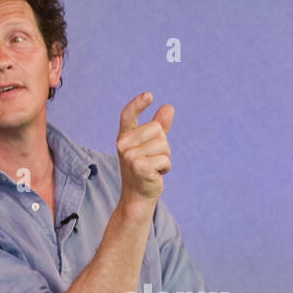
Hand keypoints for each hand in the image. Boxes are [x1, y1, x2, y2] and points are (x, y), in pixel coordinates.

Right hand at [116, 92, 173, 213]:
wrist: (138, 197)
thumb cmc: (144, 170)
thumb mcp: (151, 146)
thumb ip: (159, 126)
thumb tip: (169, 107)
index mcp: (125, 136)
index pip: (128, 115)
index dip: (138, 104)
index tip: (150, 95)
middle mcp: (123, 144)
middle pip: (158, 129)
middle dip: (163, 145)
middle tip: (153, 160)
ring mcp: (130, 155)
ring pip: (164, 145)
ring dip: (165, 158)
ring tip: (154, 168)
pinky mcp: (139, 167)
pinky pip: (165, 159)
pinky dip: (165, 168)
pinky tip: (155, 175)